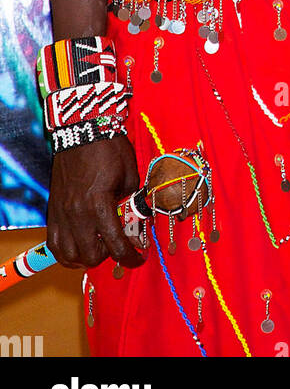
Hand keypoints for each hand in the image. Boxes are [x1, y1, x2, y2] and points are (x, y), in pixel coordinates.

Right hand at [46, 135, 145, 268]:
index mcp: (100, 205)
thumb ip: (132, 201)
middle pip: (91, 256)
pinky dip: (66, 252)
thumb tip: (136, 219)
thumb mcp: (130, 175)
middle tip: (118, 247)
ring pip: (69, 255)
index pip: (116, 245)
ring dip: (86, 258)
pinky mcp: (53, 211)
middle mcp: (77, 214)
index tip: (139, 258)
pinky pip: (54, 244)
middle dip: (109, 257)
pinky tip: (78, 247)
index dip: (130, 257)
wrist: (82, 130)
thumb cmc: (110, 149)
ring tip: (98, 249)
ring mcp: (62, 214)